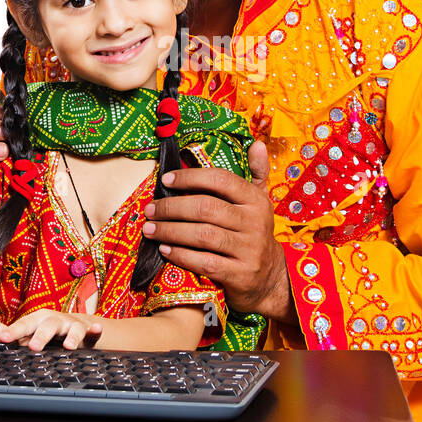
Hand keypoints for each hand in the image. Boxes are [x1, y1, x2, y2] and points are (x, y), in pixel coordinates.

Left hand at [0, 309, 102, 351]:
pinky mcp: (86, 328)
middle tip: (34, 347)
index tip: (3, 339)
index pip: (24, 325)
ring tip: (69, 346)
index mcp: (37, 319)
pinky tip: (97, 330)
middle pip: (47, 326)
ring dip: (71, 336)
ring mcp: (70, 323)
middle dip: (41, 336)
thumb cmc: (49, 330)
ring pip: (71, 328)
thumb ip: (20, 340)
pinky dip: (95, 329)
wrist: (76, 324)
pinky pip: (92, 329)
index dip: (13, 332)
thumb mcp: (33, 333)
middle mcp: (53, 319)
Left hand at [141, 140, 294, 323]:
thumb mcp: (260, 201)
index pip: (221, 180)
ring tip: (149, 229)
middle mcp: (254, 223)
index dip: (191, 177)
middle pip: (206, 208)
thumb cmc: (255, 233)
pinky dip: (181, 255)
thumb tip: (257, 144)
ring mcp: (248, 250)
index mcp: (256, 200)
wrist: (271, 277)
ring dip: (171, 231)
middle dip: (172, 207)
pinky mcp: (239, 274)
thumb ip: (257, 172)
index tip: (166, 180)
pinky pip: (204, 262)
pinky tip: (165, 249)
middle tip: (151, 209)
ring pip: (203, 235)